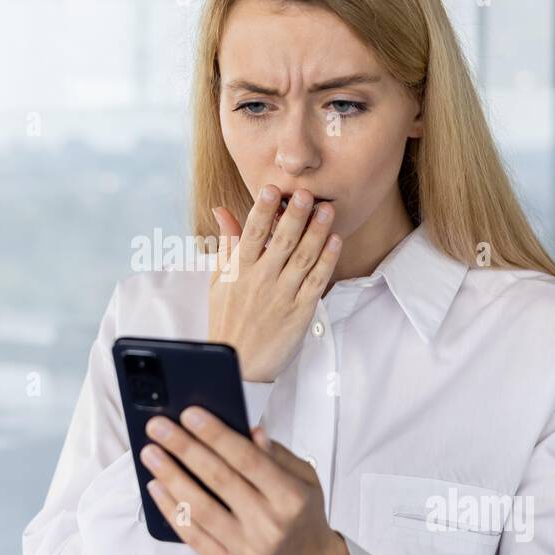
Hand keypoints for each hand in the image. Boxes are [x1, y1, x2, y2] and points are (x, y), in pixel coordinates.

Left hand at [139, 406, 349, 554]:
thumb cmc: (302, 516)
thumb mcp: (304, 480)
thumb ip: (277, 455)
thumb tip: (250, 431)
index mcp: (291, 497)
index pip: (248, 459)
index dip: (216, 434)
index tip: (190, 413)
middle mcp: (270, 524)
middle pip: (219, 479)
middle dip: (184, 448)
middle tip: (158, 426)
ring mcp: (248, 550)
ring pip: (200, 508)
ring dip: (170, 476)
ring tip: (150, 453)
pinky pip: (193, 536)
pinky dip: (171, 509)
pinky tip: (156, 487)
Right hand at [210, 184, 340, 382]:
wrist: (239, 364)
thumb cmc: (227, 319)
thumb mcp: (219, 280)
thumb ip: (226, 244)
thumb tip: (222, 210)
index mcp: (239, 271)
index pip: (250, 234)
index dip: (261, 211)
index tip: (271, 189)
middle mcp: (261, 281)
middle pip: (281, 242)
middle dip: (294, 216)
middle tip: (305, 193)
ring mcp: (282, 297)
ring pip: (303, 258)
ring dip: (316, 232)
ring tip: (326, 210)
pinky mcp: (300, 312)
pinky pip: (316, 282)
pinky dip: (326, 261)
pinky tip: (335, 242)